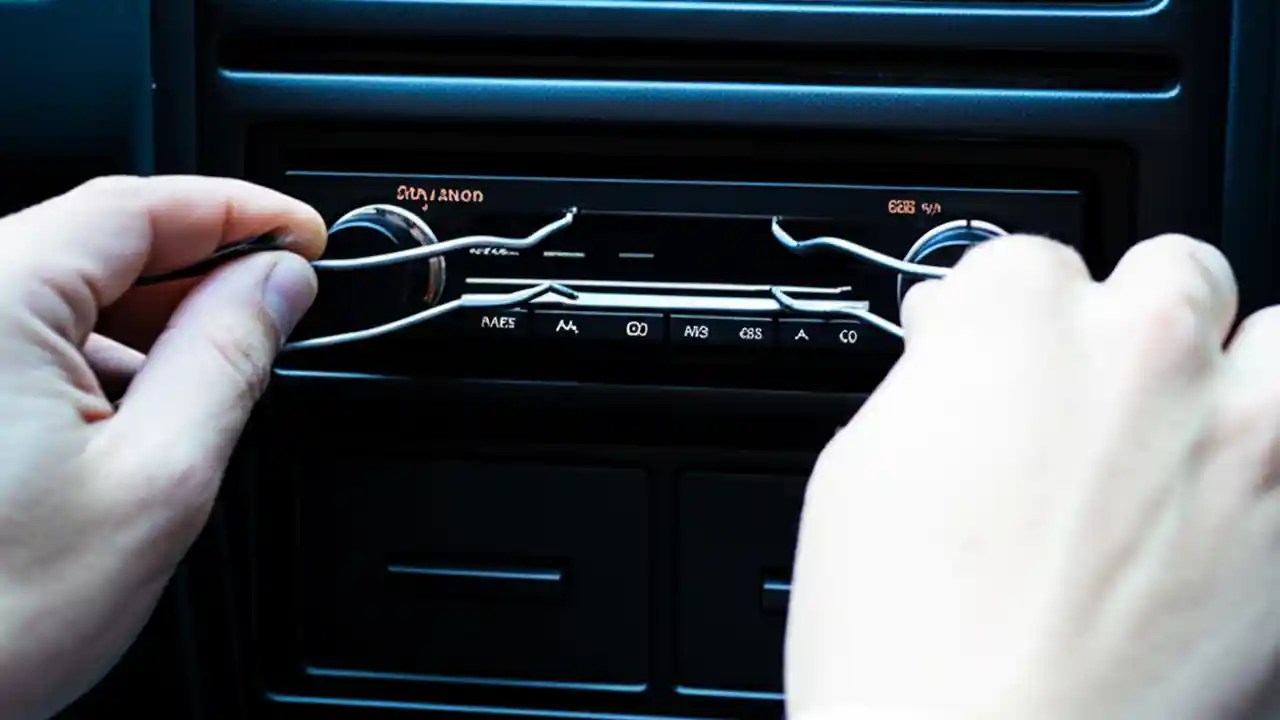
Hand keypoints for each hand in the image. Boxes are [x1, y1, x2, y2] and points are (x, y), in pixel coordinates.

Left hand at [0, 176, 325, 719]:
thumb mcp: (158, 480)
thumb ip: (229, 358)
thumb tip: (277, 283)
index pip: (139, 206)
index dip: (240, 211)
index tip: (303, 234)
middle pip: (97, 241)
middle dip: (198, 269)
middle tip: (278, 308)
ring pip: (59, 289)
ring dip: (144, 320)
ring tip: (204, 385)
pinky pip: (18, 333)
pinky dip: (89, 354)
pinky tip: (128, 415)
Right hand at [787, 234, 1279, 718]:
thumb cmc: (899, 647)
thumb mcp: (860, 473)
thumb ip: (932, 383)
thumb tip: (955, 356)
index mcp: (1015, 322)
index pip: (1027, 259)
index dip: (1006, 323)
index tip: (1003, 364)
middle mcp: (1143, 355)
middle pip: (1171, 272)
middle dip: (1131, 326)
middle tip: (1095, 405)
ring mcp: (1244, 440)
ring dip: (1238, 379)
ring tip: (1186, 448)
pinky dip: (1271, 474)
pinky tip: (1217, 525)